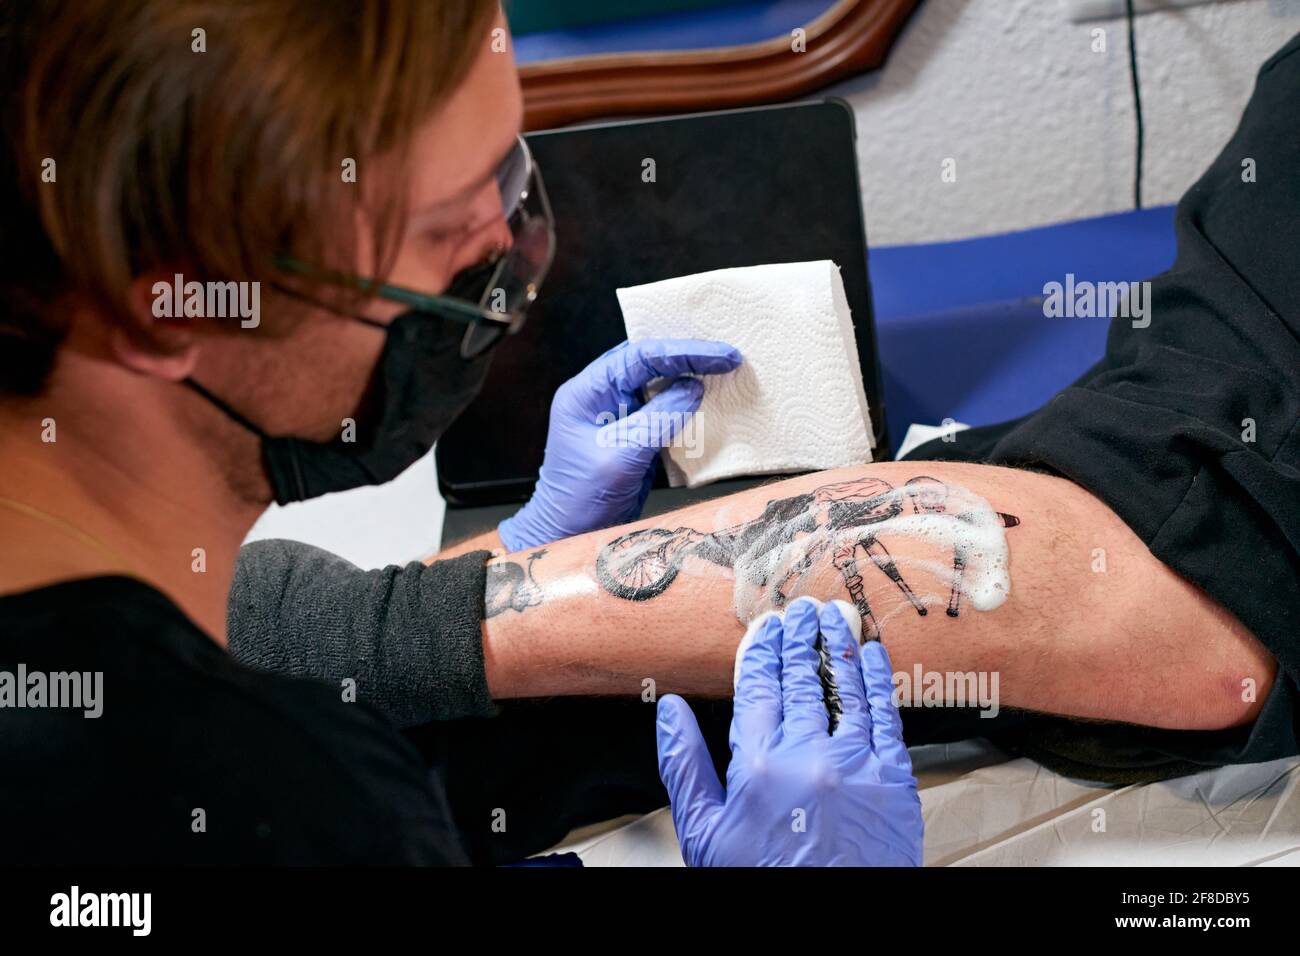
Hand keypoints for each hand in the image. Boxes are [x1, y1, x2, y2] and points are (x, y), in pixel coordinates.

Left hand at [498, 338, 740, 551]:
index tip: (722, 354)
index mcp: (587, 391)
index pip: (639, 356)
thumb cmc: (580, 500)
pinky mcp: (633, 435)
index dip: (684, 351)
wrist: (567, 536)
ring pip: (658, 383)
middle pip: (649, 361)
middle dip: (689, 356)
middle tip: (730, 357)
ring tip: (726, 374)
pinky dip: (688, 406)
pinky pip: (663, 409)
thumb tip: (693, 388)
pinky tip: (710, 403)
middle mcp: (601, 396)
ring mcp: (616, 415)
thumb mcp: (620, 458)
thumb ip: (657, 420)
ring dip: (690, 378)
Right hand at [655, 597, 922, 866]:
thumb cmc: (763, 885)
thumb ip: (685, 765)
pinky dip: (878, 682)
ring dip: (839, 649)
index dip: (763, 652)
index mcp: (757, 766)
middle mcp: (808, 757)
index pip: (758, 688)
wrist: (829, 928)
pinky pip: (887, 718)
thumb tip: (669, 712)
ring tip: (835, 620)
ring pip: (846, 690)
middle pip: (802, 681)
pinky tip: (872, 658)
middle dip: (801, 640)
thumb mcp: (704, 833)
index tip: (767, 629)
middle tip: (802, 611)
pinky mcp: (894, 782)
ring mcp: (855, 767)